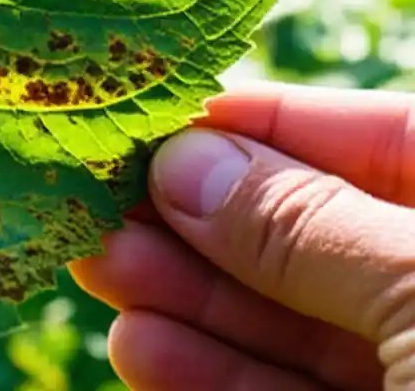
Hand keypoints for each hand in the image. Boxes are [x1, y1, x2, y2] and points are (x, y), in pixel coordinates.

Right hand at [71, 85, 414, 389]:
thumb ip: (308, 223)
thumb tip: (187, 162)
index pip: (388, 139)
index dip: (273, 122)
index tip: (165, 117)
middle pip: (316, 232)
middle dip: (202, 216)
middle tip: (103, 195)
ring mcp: (413, 374)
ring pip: (287, 321)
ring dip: (184, 294)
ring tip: (97, 264)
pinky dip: (206, 373)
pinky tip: (139, 345)